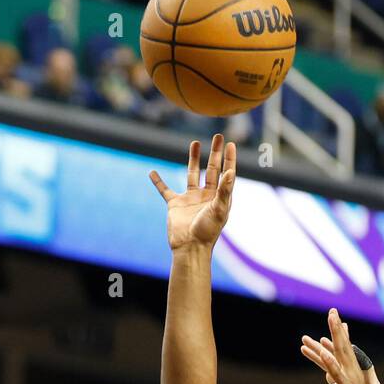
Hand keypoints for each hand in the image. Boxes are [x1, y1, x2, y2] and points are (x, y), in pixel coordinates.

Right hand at [150, 135, 235, 250]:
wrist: (189, 247)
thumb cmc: (207, 231)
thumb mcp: (218, 210)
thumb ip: (224, 190)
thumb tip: (231, 171)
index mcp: (219, 197)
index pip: (225, 173)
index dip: (228, 158)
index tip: (230, 143)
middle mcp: (206, 196)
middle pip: (211, 169)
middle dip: (215, 153)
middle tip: (218, 136)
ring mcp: (190, 199)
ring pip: (191, 174)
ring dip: (193, 159)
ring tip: (195, 143)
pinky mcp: (175, 204)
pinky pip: (165, 190)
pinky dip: (158, 181)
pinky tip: (152, 172)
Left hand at [300, 310, 373, 383]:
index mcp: (350, 375)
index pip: (341, 353)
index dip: (336, 337)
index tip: (333, 322)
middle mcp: (353, 374)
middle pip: (343, 347)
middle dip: (337, 328)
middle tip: (332, 311)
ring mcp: (352, 381)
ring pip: (342, 354)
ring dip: (336, 335)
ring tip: (331, 320)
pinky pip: (337, 374)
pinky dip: (330, 362)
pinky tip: (323, 351)